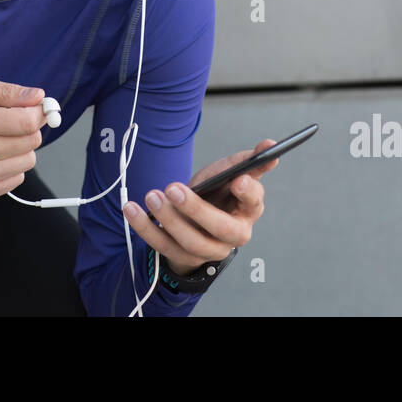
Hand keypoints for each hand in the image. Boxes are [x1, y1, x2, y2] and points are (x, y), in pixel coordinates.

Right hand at [0, 73, 45, 198]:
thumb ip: (7, 91)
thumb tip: (38, 97)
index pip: (27, 122)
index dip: (38, 113)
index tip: (34, 108)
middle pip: (31, 141)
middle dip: (29, 128)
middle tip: (14, 121)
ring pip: (28, 161)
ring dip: (22, 148)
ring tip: (2, 139)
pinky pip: (17, 178)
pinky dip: (12, 165)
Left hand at [122, 139, 278, 276]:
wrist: (194, 222)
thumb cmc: (216, 195)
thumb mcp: (227, 174)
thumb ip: (246, 161)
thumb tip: (270, 144)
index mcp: (248, 211)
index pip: (254, 204)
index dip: (248, 193)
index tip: (237, 178)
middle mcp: (232, 235)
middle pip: (221, 229)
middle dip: (197, 209)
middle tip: (173, 188)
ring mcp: (208, 250)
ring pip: (191, 241)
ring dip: (168, 219)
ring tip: (151, 196)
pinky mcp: (183, 257)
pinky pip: (162, 246)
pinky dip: (144, 227)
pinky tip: (131, 209)